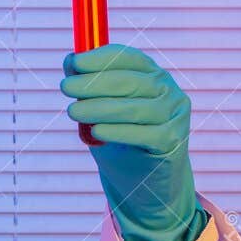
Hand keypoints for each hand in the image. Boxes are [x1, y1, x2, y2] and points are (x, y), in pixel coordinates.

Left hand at [61, 44, 208, 240]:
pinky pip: (143, 134)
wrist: (143, 182)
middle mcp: (168, 91)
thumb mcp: (102, 112)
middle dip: (93, 83)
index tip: (72, 63)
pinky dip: (117, 132)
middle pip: (130, 81)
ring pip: (134, 108)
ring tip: (73, 111)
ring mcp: (174, 116)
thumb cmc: (120, 141)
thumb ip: (89, 87)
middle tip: (65, 88)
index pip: (129, 58)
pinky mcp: (173, 142)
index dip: (100, 58)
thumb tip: (69, 60)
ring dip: (99, 107)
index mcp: (153, 76)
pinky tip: (96, 132)